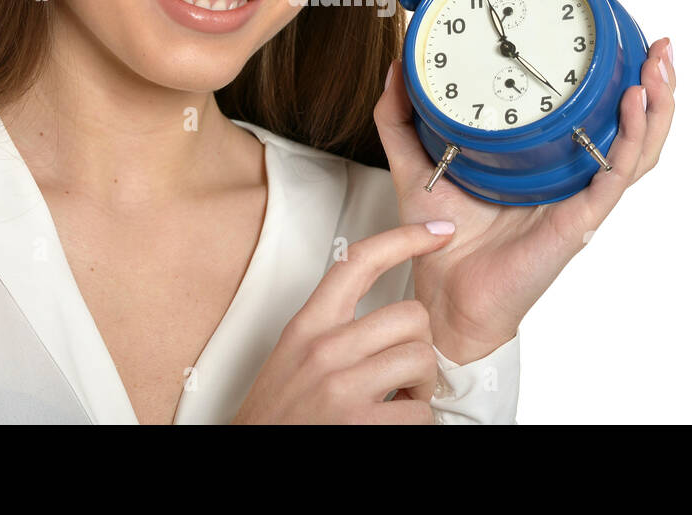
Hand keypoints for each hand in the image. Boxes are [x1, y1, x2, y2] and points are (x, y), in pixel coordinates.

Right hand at [229, 221, 455, 423]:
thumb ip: (334, 332)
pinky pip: (421, 413)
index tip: (438, 233)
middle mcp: (324, 349)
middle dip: (420, 346)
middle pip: (411, 316)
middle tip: (405, 374)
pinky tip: (391, 425)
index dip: (405, 239)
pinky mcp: (359, 424)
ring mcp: (341, 386)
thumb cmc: (278, 417)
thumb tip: (387, 322)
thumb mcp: (293, 357)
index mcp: (308, 326)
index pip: (359, 261)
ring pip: (422, 359)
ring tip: (400, 402)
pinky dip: (417, 423)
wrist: (253, 457)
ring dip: (422, 388)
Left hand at [373, 37, 676, 363]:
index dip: (614, 80)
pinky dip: (631, 139)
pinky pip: (615, 176)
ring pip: (638, 151)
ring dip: (657, 107)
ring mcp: (579, 198)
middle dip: (654, 86)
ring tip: (659, 67)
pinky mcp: (578, 219)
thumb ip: (402, 118)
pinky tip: (633, 105)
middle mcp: (570, 179)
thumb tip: (398, 70)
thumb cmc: (439, 239)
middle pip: (631, 130)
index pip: (592, 116)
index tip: (619, 39)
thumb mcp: (417, 163)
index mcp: (545, 163)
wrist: (442, 295)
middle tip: (661, 48)